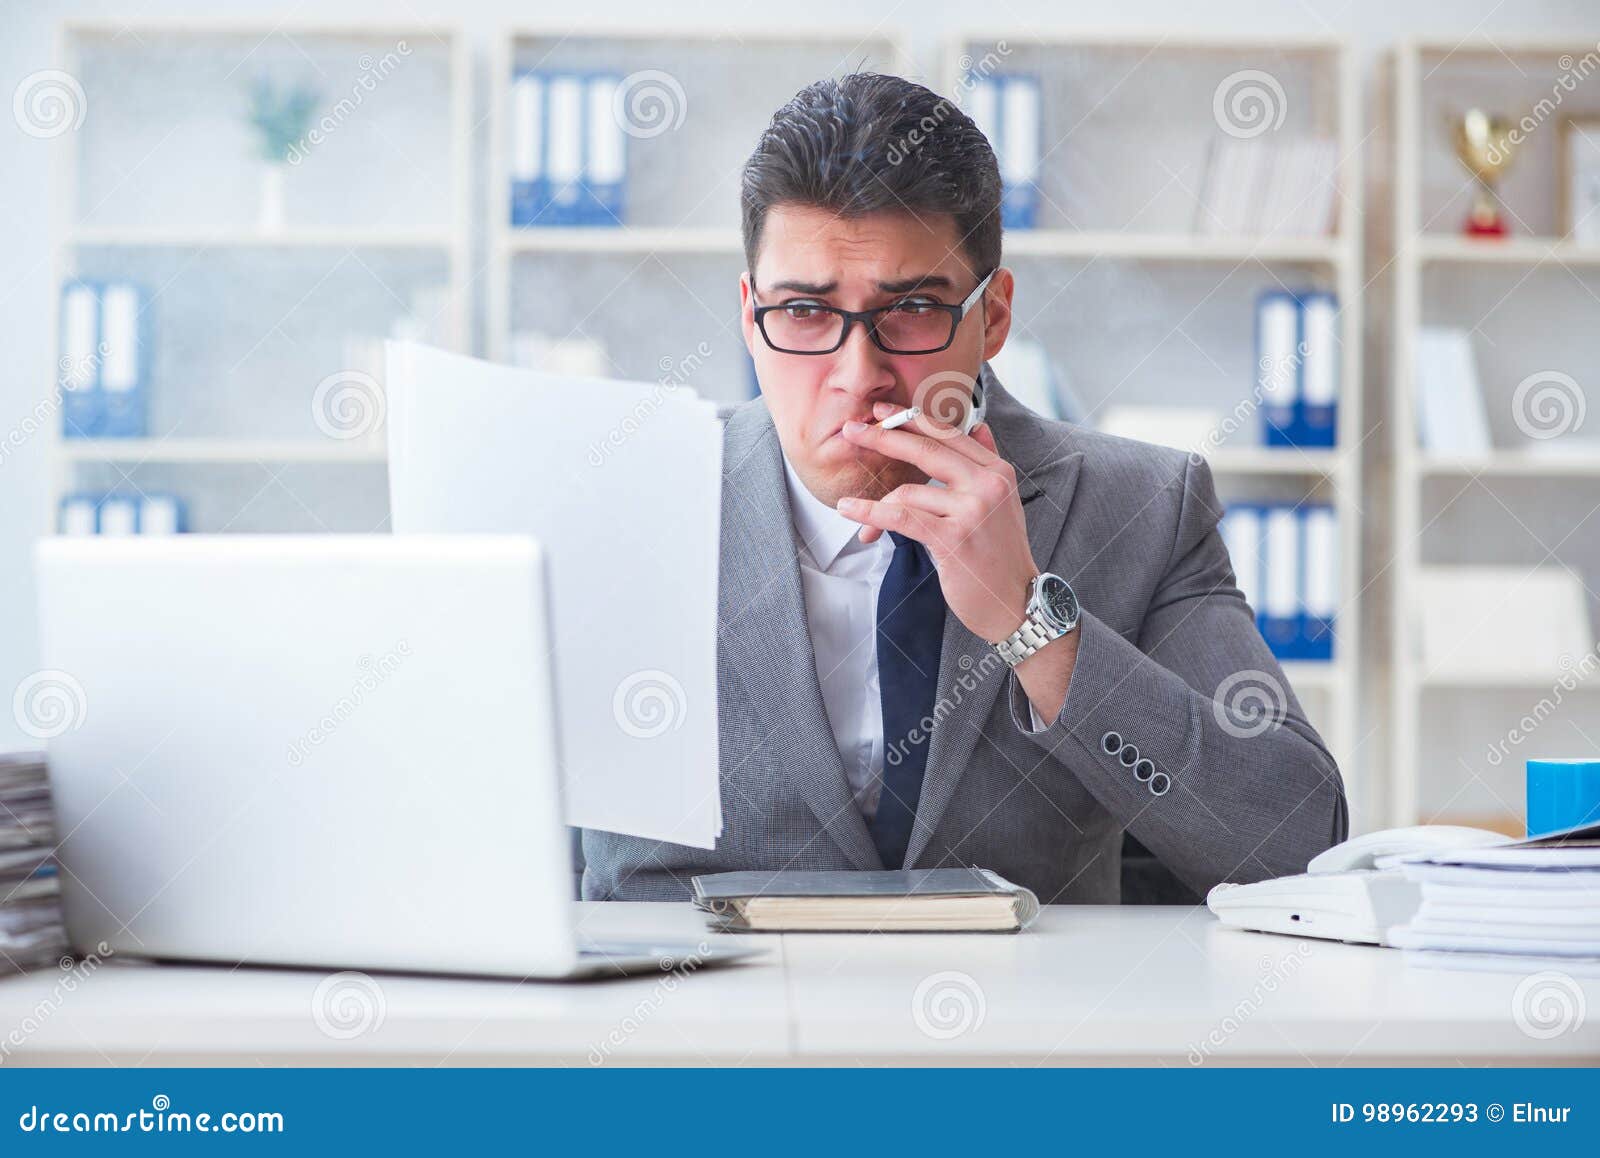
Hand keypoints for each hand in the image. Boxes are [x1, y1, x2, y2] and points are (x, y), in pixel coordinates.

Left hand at [836, 402, 1036, 643]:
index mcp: (998, 471)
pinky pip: (901, 518)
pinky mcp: (953, 538)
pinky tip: (849, 510)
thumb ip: (988, 462)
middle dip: (882, 437)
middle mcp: (988, 484)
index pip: (948, 434)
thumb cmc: (1001, 557)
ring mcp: (972, 510)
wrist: (1016, 603)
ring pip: (908, 491)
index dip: (910, 419)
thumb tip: (979, 426)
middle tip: (851, 430)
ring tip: (855, 514)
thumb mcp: (1003, 503)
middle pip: (925, 449)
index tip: (881, 412)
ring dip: (876, 505)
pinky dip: (870, 513)